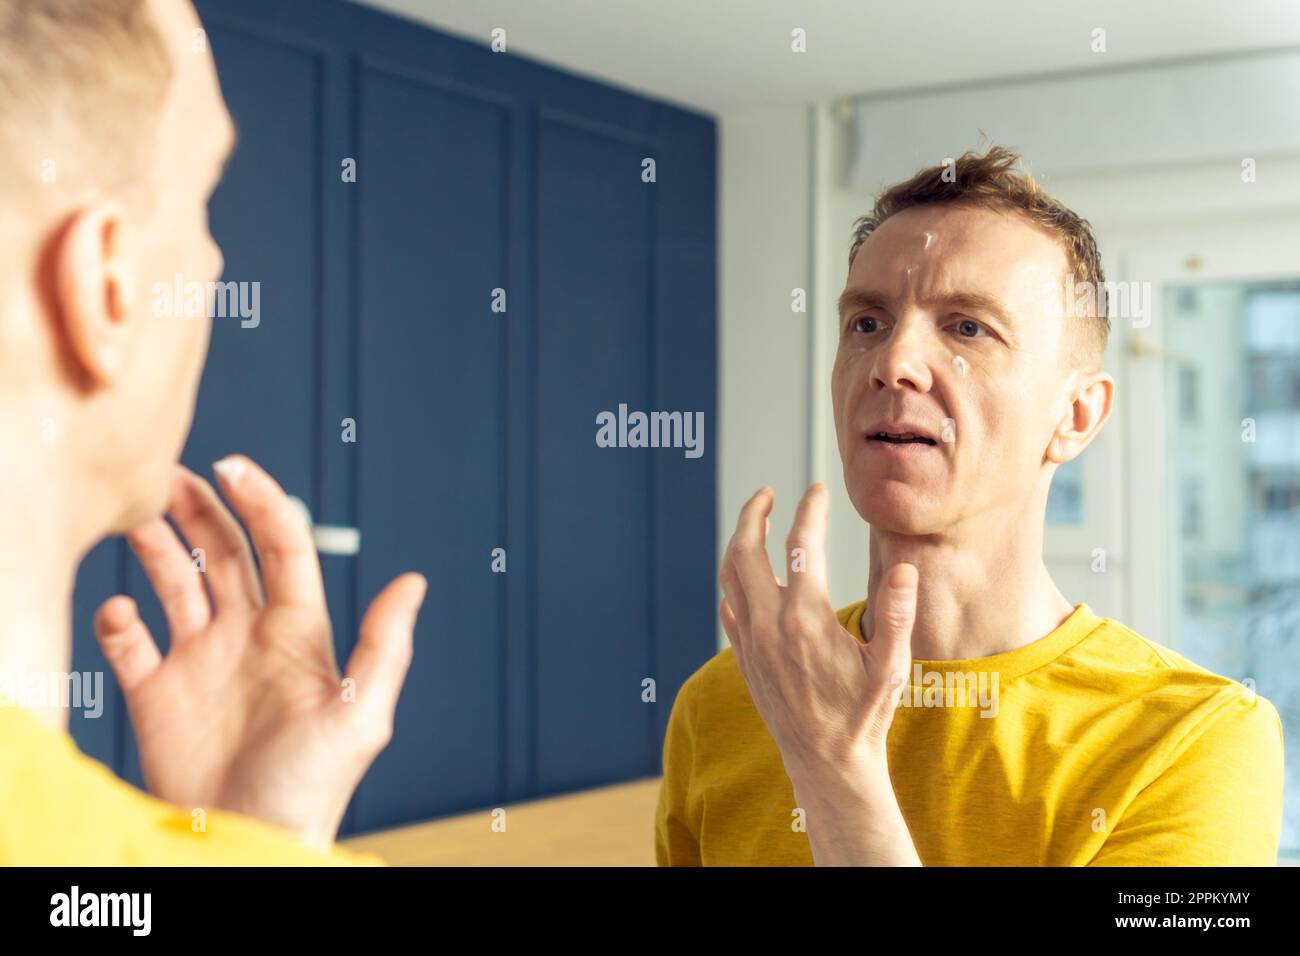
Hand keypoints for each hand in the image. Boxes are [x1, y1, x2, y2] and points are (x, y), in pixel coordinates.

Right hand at [93, 455, 425, 849]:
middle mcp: (247, 635)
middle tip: (166, 471)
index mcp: (297, 631)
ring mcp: (201, 661)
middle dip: (199, 508)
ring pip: (173, 582)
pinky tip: (119, 615)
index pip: (281, 547)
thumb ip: (383, 646)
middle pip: (222, 552)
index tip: (234, 465)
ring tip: (132, 512)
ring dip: (154, 545)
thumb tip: (414, 580)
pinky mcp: (156, 694)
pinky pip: (127, 642)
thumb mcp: (361, 717)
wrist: (249, 844)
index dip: (261, 502)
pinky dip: (115, 620)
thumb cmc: (313, 789)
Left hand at [717, 483, 917, 781]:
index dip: (810, 510)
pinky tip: (746, 577)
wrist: (827, 764)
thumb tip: (904, 567)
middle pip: (746, 551)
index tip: (818, 490)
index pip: (802, 546)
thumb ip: (897, 614)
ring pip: (730, 577)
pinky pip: (728, 609)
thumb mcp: (891, 667)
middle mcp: (770, 626)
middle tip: (767, 493)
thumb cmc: (864, 715)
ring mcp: (751, 642)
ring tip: (753, 523)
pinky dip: (734, 583)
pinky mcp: (745, 658)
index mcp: (806, 620)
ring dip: (738, 543)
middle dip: (753, 514)